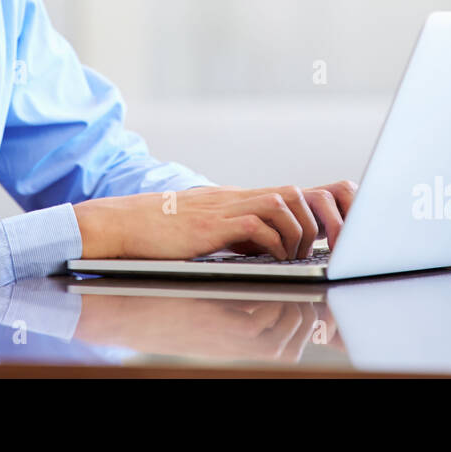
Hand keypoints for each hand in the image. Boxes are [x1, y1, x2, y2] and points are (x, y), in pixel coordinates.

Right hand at [73, 180, 357, 261]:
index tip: (330, 236)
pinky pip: (257, 225)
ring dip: (299, 233)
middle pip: (295, 192)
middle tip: (321, 248)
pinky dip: (274, 243)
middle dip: (318, 220)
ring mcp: (224, 208)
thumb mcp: (205, 230)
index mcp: (235, 200)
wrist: (120, 225)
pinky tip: (272, 259)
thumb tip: (265, 247)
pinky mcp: (212, 225)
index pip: (289, 193)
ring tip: (296, 256)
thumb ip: (235, 233)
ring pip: (284, 203)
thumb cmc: (158, 234)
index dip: (316, 210)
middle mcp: (234, 198)